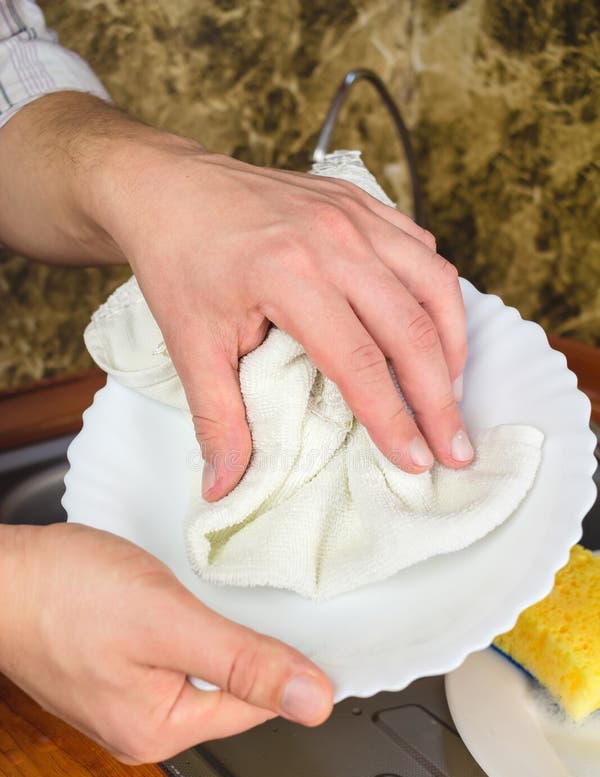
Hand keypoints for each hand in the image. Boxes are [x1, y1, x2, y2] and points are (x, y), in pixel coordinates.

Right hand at [0, 524, 332, 762]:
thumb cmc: (65, 594)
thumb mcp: (169, 623)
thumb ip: (243, 662)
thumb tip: (313, 701)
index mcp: (161, 730)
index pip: (256, 705)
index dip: (284, 662)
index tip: (302, 623)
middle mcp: (142, 727)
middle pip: (229, 690)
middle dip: (245, 646)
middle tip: (257, 597)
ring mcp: (123, 701)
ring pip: (199, 669)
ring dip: (213, 633)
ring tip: (216, 596)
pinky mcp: (112, 672)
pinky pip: (170, 656)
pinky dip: (184, 628)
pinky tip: (178, 602)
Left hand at [96, 139, 470, 498]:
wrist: (169, 187)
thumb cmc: (179, 263)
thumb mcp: (189, 344)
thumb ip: (216, 419)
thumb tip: (223, 486)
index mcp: (290, 275)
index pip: (360, 362)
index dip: (393, 418)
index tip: (416, 460)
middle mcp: (334, 240)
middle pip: (411, 329)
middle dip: (440, 398)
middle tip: (454, 447)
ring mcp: (353, 215)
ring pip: (434, 283)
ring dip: (452, 345)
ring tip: (451, 394)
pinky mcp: (360, 202)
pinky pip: (421, 248)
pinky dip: (436, 294)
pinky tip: (430, 330)